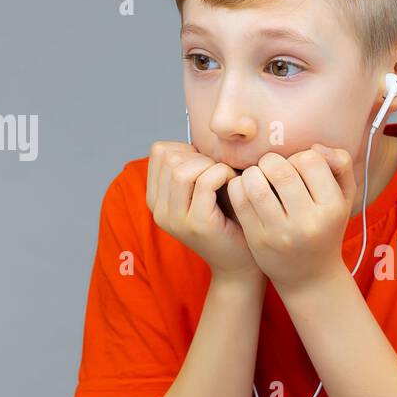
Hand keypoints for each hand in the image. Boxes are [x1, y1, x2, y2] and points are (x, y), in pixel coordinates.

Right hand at [146, 141, 261, 283]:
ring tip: (228, 178)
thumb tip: (199, 132)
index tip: (207, 164)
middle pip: (170, 157)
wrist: (240, 264)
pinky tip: (235, 184)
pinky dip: (224, 174)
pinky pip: (206, 181)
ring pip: (184, 168)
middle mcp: (158, 210)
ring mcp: (175, 219)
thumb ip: (194, 166)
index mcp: (155, 199)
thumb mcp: (204, 190)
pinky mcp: (197, 224)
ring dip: (212, 165)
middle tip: (221, 171)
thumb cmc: (229, 221)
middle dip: (201, 157)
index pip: (159, 151)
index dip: (188, 149)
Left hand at [226, 144, 356, 294]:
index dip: (300, 156)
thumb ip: (340, 164)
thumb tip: (316, 146)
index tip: (297, 169)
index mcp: (332, 207)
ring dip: (252, 172)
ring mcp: (280, 232)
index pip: (310, 160)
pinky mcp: (257, 239)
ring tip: (258, 177)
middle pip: (280, 169)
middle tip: (271, 168)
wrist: (310, 276)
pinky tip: (246, 190)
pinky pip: (240, 199)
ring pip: (256, 183)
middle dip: (271, 161)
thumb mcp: (344, 198)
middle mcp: (308, 221)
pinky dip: (238, 186)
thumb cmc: (327, 227)